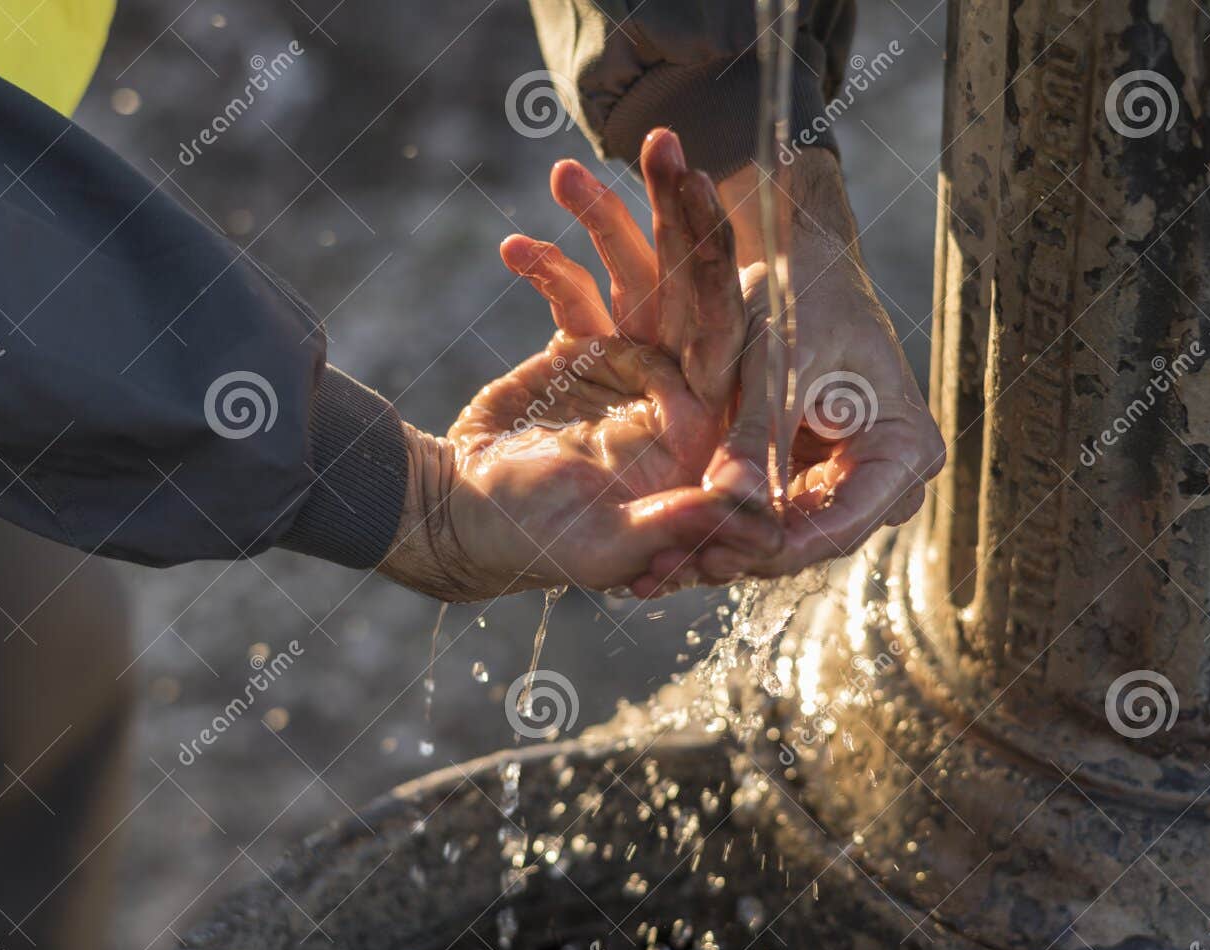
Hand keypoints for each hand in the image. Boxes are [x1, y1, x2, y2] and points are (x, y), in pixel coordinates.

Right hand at [378, 135, 778, 601]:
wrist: (459, 522)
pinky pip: (575, 290)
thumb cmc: (533, 545)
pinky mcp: (582, 351)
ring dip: (604, 221)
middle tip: (661, 144)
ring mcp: (628, 366)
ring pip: (633, 276)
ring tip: (566, 171)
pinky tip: (515, 246)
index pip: (721, 336)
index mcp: (697, 431)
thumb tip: (750, 514)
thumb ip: (673, 522)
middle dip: (673, 216)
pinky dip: (546, 265)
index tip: (698, 201)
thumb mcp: (605, 545)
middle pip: (687, 288)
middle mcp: (674, 391)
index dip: (714, 269)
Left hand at [654, 148, 945, 589]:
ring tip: (647, 570)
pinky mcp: (803, 482)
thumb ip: (757, 434)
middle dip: (732, 556)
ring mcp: (844, 485)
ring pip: (776, 542)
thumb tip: (731, 505)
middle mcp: (885, 481)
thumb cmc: (798, 291)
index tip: (704, 551)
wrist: (790, 260)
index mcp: (904, 451)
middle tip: (660, 569)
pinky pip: (760, 520)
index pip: (837, 528)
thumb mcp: (778, 361)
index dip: (768, 547)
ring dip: (714, 552)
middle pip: (806, 545)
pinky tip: (658, 547)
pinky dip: (712, 528)